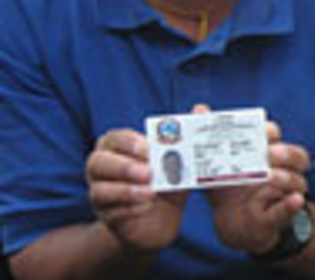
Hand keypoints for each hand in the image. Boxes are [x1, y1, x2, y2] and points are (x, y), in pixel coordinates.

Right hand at [86, 129, 187, 253]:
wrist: (160, 221)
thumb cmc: (167, 182)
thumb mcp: (178, 162)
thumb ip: (186, 137)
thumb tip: (200, 109)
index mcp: (116, 148)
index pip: (114, 138)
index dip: (130, 143)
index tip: (150, 148)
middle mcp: (101, 169)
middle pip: (98, 162)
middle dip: (124, 166)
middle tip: (149, 172)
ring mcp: (99, 194)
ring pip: (100, 190)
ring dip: (127, 191)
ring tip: (152, 193)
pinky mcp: (106, 217)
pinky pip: (111, 213)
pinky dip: (129, 209)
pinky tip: (146, 207)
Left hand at [206, 108, 310, 254]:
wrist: (232, 223)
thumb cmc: (228, 188)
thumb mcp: (215, 164)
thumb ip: (208, 137)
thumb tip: (200, 108)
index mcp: (267, 154)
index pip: (277, 137)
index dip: (271, 132)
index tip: (262, 131)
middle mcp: (282, 170)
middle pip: (297, 156)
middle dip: (286, 152)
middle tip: (268, 153)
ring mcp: (283, 193)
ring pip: (297, 181)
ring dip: (286, 177)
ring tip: (269, 177)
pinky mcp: (280, 215)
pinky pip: (290, 209)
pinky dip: (292, 204)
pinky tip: (294, 200)